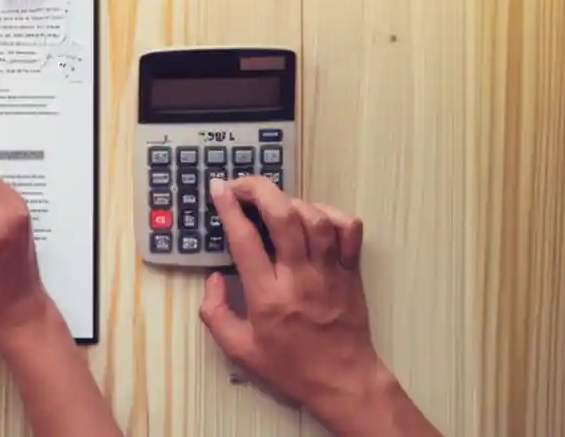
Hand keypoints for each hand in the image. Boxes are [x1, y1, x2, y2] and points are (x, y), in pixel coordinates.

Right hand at [198, 177, 415, 433]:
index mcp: (268, 297)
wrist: (344, 381)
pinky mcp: (352, 271)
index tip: (218, 189)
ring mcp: (330, 272)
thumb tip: (212, 278)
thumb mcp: (239, 349)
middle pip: (283, 216)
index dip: (229, 208)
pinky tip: (313, 217)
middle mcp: (300, 278)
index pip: (246, 240)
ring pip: (315, 218)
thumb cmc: (290, 366)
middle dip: (259, 190)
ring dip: (291, 202)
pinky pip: (349, 229)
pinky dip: (331, 213)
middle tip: (241, 184)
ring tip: (274, 204)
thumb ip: (215, 313)